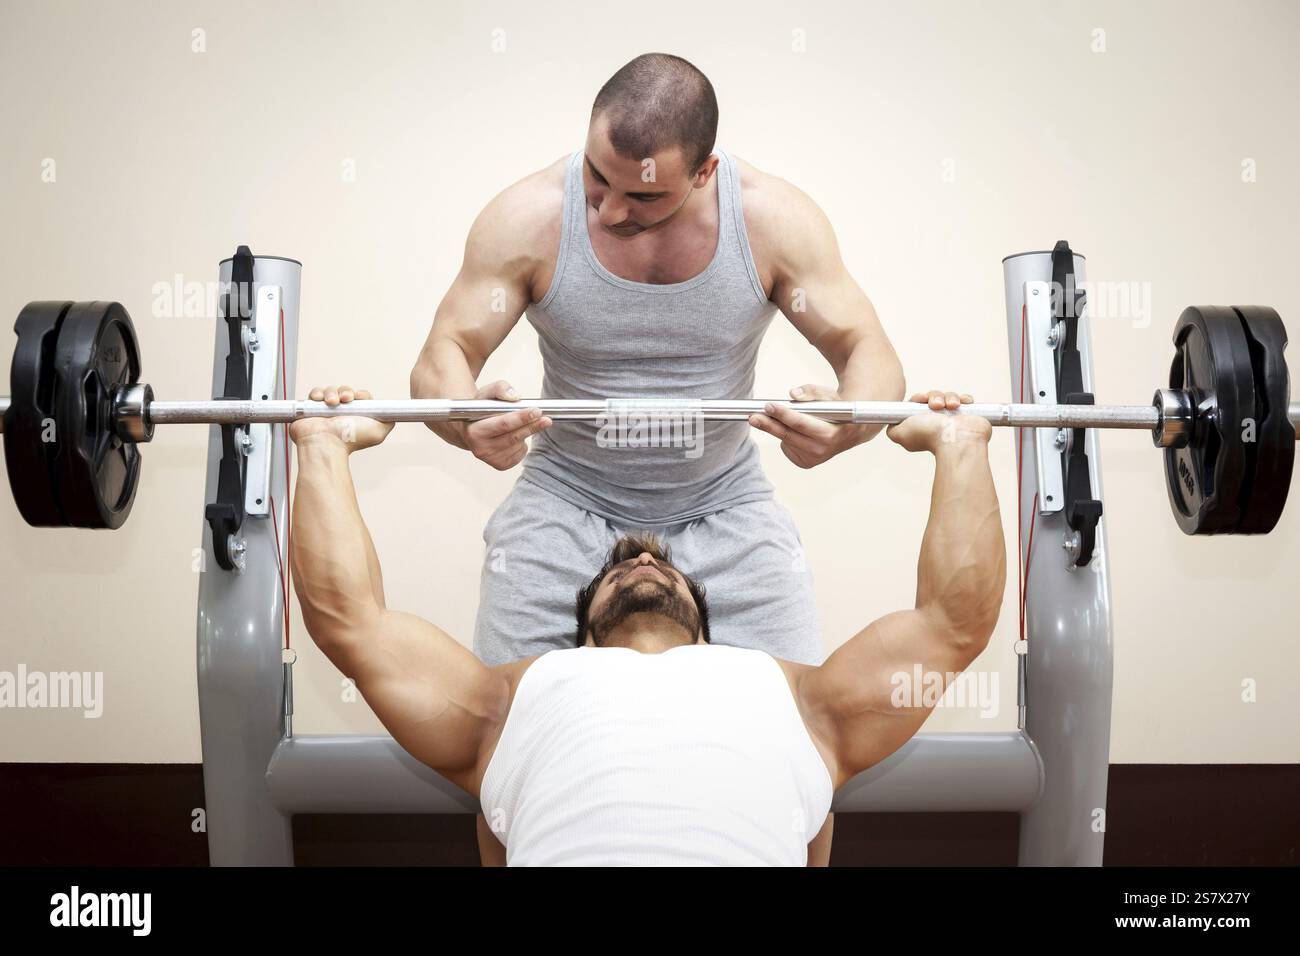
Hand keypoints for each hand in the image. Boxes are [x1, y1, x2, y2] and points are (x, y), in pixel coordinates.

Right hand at [289, 385, 393, 451]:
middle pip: (344, 391)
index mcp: (356, 415)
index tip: (358, 398)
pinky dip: (317, 394)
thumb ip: (388, 422)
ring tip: (332, 403)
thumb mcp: (378, 432)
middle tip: (345, 399)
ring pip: (330, 390)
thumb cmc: (350, 440)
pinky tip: (320, 400)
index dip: (360, 395)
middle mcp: (341, 412)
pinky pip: (314, 394)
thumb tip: (392, 415)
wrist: (327, 444)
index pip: (360, 396)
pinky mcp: (310, 409)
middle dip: (345, 391)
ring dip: (331, 392)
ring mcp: (325, 410)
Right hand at [465, 379, 551, 470]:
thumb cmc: (479, 411)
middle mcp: (481, 448)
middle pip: (514, 437)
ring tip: (522, 424)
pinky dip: (523, 443)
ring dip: (526, 433)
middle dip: (532, 426)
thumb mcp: (485, 394)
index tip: (537, 411)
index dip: (521, 418)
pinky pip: (520, 453)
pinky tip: (515, 436)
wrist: (471, 430)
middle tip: (546, 419)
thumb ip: (500, 389)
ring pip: (519, 445)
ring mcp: (491, 459)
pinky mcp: (501, 465)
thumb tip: (515, 396)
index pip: (503, 424)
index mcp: (475, 431)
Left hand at [747, 384, 869, 468]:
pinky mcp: (805, 463)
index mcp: (829, 433)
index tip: (768, 406)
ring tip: (772, 418)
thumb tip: (793, 394)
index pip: (801, 423)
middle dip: (768, 424)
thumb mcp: (830, 396)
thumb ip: (812, 392)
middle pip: (788, 435)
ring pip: (785, 441)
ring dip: (776, 429)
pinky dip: (785, 438)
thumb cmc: (838, 412)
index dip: (783, 414)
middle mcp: (821, 450)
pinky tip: (794, 431)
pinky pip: (787, 448)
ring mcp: (813, 459)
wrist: (849, 433)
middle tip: (753, 416)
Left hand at [886, 390, 990, 452]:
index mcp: (923, 423)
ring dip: (949, 397)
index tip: (922, 399)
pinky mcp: (968, 415)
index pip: (919, 403)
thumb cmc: (929, 436)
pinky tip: (961, 405)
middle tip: (936, 406)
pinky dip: (963, 399)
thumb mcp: (900, 434)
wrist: (955, 439)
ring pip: (949, 396)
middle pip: (934, 397)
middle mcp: (938, 422)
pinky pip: (964, 399)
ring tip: (951, 406)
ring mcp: (954, 418)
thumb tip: (892, 424)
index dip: (919, 398)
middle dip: (934, 397)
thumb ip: (892, 430)